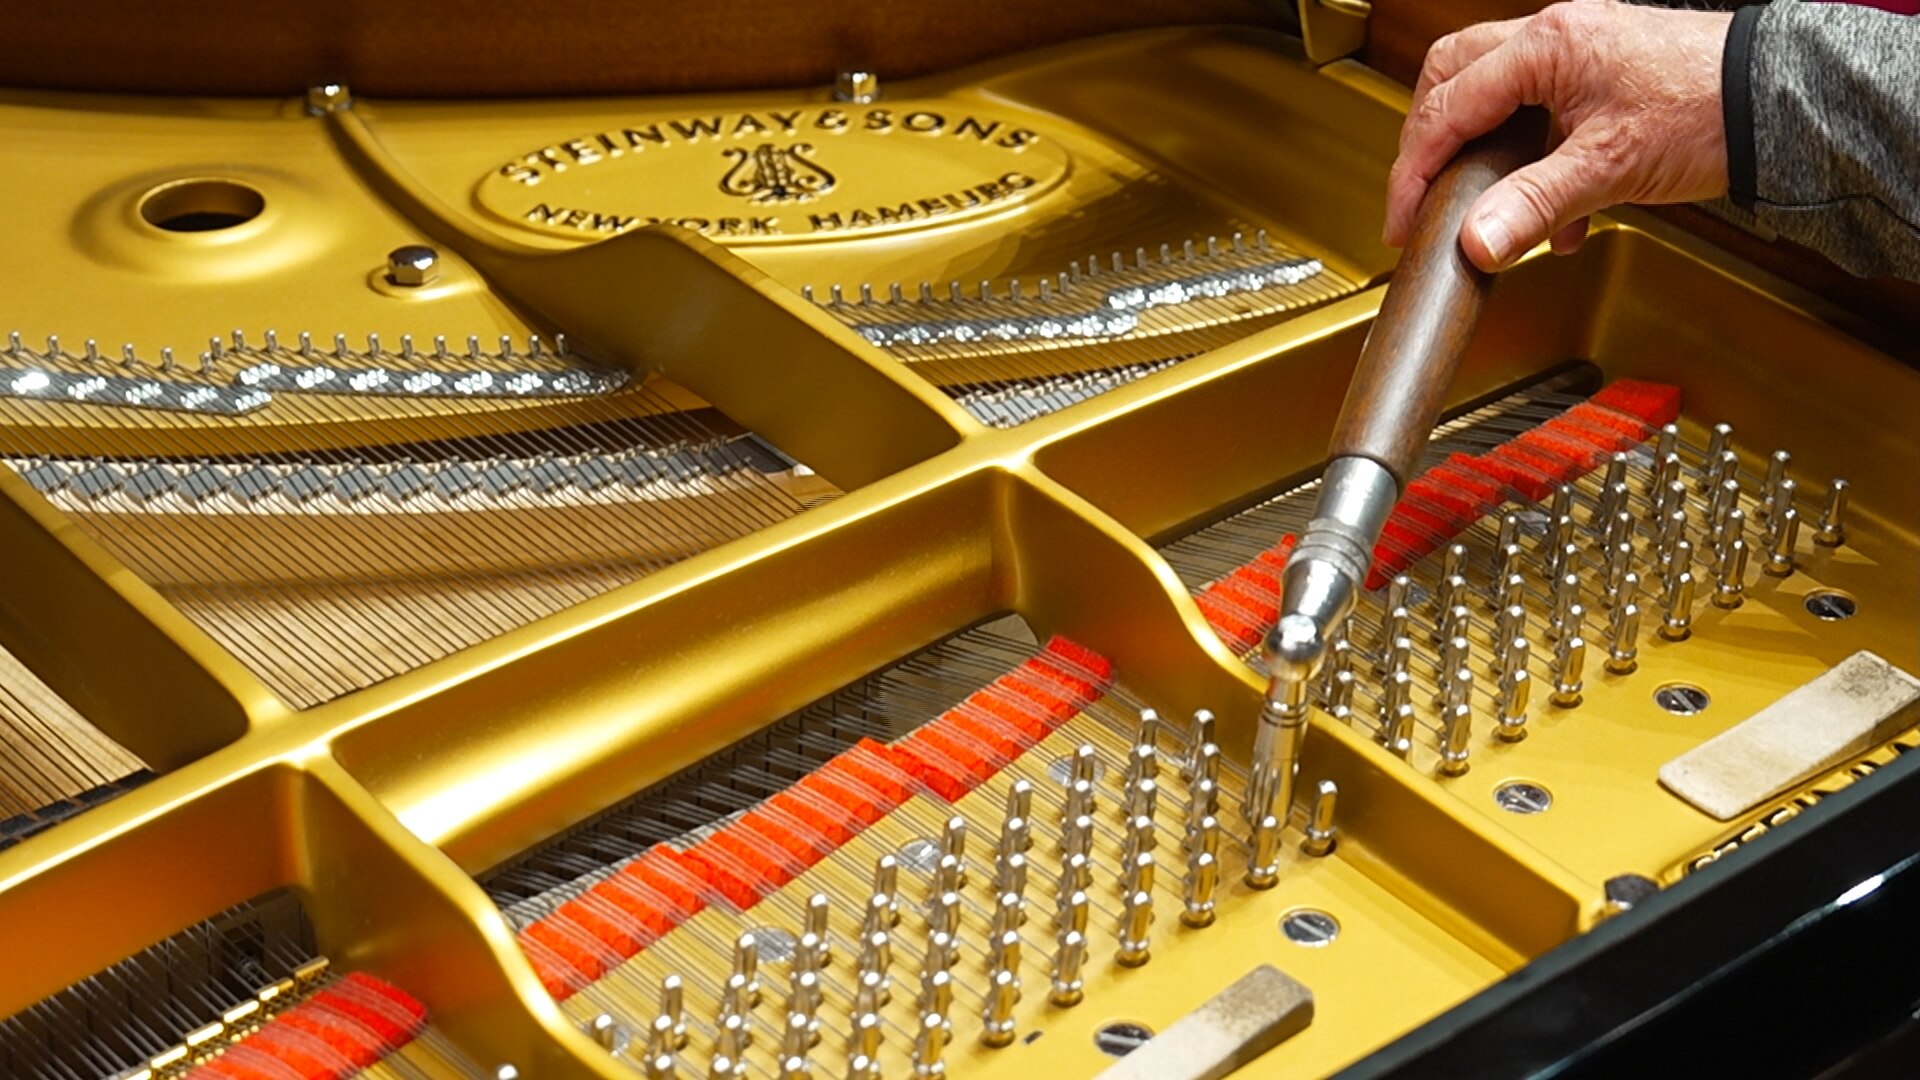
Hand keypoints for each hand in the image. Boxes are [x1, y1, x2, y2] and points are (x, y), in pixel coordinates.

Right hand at [1384, 1, 1733, 270]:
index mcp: (1546, 47)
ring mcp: (1579, 53)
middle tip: (1419, 194)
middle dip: (1429, 141)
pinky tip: (1554, 213)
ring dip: (1480, 150)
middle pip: (1453, 79)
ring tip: (1478, 200)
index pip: (1447, 107)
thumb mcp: (1608, 168)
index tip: (1402, 218)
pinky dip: (1531, 162)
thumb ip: (1533, 205)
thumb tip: (1475, 241)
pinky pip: (1540, 112)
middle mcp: (1557, 38)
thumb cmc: (1711, 110)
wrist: (1782, 100)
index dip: (1414, 170)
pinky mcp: (1603, 76)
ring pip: (1494, 93)